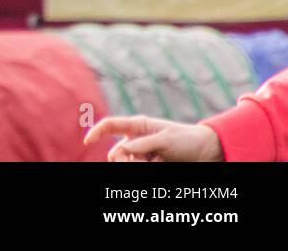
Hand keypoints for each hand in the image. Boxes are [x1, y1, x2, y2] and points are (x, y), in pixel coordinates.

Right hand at [85, 115, 223, 161]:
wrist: (208, 153)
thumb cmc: (187, 140)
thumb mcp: (165, 139)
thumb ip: (142, 144)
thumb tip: (121, 150)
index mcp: (138, 126)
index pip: (111, 125)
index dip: (96, 131)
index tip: (87, 142)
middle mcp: (137, 140)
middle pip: (117, 152)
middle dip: (123, 160)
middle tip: (142, 163)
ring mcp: (144, 154)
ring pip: (128, 163)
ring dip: (137, 166)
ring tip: (158, 163)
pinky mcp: (152, 165)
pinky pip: (139, 169)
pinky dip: (146, 169)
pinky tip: (161, 165)